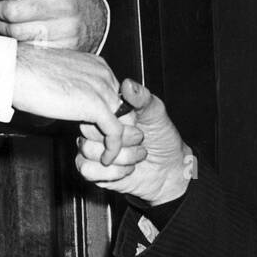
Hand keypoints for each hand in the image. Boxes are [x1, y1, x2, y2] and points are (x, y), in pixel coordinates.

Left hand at [0, 0, 105, 50]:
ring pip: (16, 31)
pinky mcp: (61, 49)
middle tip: (0, 7)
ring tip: (9, 21)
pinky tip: (22, 34)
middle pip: (15, 10)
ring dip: (4, 27)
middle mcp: (65, 4)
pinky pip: (26, 47)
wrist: (94, 20)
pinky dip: (18, 42)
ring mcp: (65, 29)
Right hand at [11, 43, 131, 156]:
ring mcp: (101, 88)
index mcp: (96, 64)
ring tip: (103, 154)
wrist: (14, 71)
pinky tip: (106, 159)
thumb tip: (71, 103)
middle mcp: (103, 73)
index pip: (115, 94)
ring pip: (122, 121)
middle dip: (114, 129)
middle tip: (101, 145)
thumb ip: (74, 88)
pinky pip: (115, 132)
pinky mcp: (95, 105)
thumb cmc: (27, 73)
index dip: (108, 114)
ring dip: (113, 141)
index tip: (94, 130)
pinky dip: (113, 149)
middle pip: (123, 107)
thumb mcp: (60, 77)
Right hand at [76, 79, 192, 203]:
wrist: (169, 168)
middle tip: (140, 139)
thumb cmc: (162, 137)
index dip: (118, 120)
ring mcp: (93, 149)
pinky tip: (128, 168)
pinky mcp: (93, 170)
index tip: (136, 124)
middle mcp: (98, 128)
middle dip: (120, 139)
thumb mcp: (156, 113)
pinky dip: (113, 172)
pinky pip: (87, 170)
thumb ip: (142, 98)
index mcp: (108, 111)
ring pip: (87, 150)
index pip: (96, 109)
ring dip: (121, 157)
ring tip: (137, 155)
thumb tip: (128, 85)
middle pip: (88, 130)